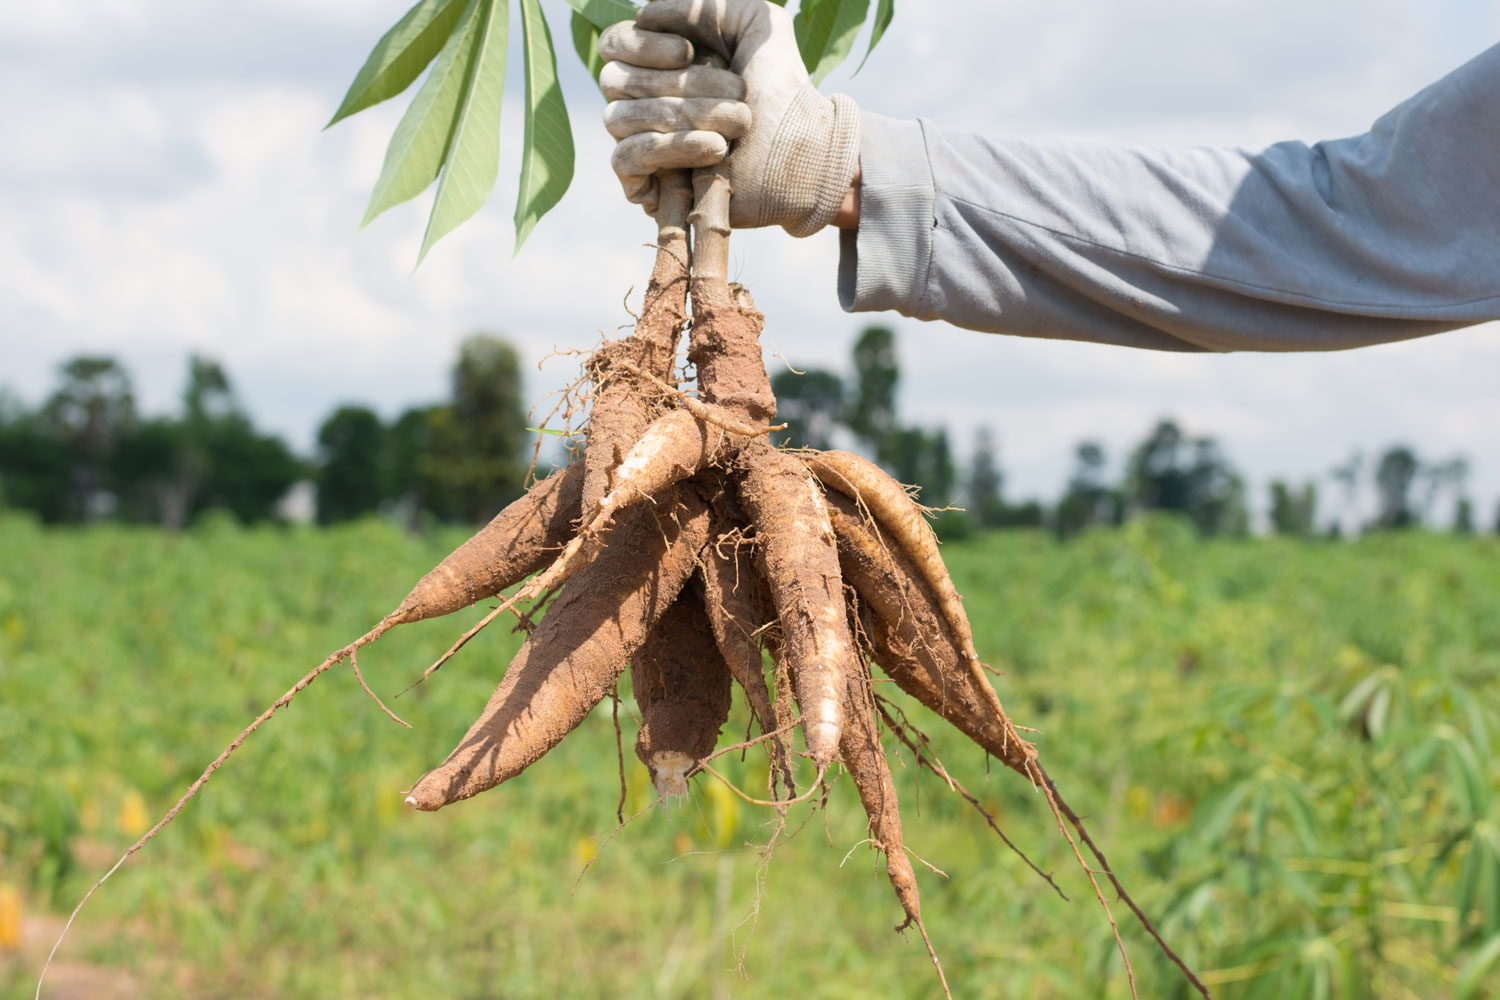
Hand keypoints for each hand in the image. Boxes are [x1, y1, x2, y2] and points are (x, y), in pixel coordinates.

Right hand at [600, 0, 860, 235]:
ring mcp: (642, 146)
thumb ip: (705, 3)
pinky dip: (670, 148)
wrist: (806, 154)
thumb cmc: (784, 91)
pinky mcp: (647, 186)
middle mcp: (643, 102)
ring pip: (620, 118)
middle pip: (616, 80)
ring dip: (685, 115)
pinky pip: (625, 158)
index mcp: (659, 66)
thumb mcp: (756, 24)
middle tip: (738, 93)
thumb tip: (645, 12)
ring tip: (740, 123)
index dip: (641, 44)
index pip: (614, 45)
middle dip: (683, 84)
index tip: (688, 52)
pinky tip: (714, 148)